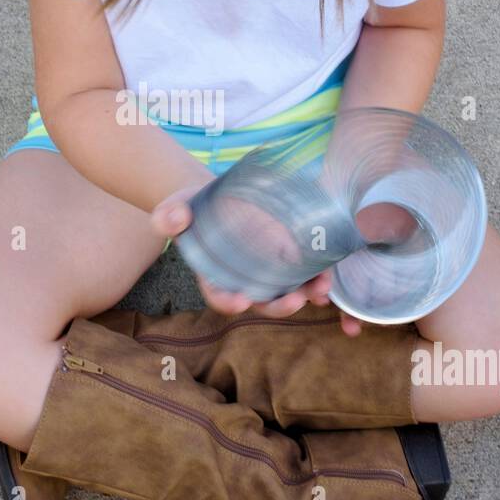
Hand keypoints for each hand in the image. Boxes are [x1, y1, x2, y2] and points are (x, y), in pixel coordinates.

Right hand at [150, 187, 356, 323]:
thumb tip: (174, 219)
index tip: (240, 301)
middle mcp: (243, 280)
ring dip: (306, 295)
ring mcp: (267, 272)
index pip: (219, 296)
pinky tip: (329, 273)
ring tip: (320, 289)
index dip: (228, 302)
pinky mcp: (286, 258)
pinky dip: (317, 277)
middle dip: (278, 306)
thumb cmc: (193, 206)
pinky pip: (303, 274)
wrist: (219, 193)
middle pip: (261, 302)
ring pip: (288, 292)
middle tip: (294, 301)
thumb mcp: (176, 207)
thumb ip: (170, 215)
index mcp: (214, 276)